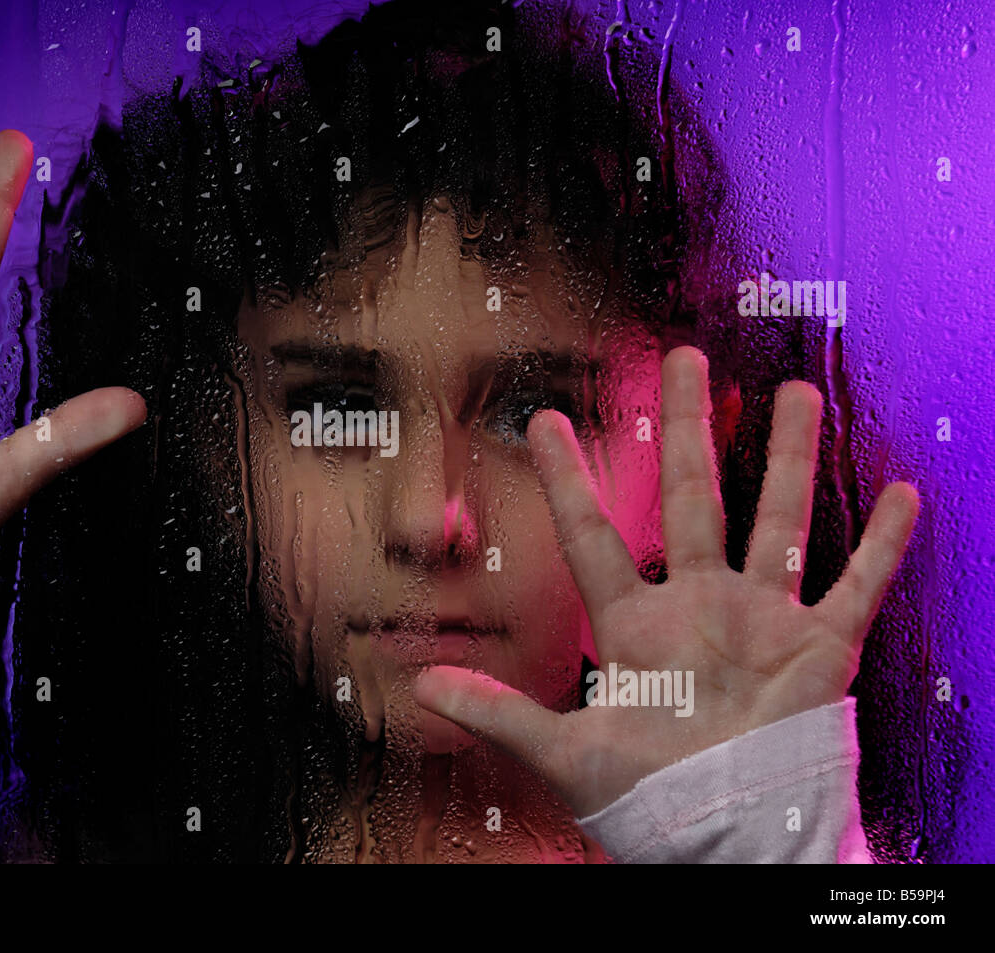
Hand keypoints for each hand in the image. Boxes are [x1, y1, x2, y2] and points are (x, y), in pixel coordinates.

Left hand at [414, 346, 917, 818]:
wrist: (724, 840)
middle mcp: (697, 608)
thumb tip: (423, 687)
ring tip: (797, 394)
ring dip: (789, 458)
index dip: (566, 479)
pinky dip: (880, 544)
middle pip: (691, 497)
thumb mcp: (563, 752)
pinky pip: (856, 585)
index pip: (592, 535)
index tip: (541, 421)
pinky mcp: (819, 651)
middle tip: (684, 361)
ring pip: (777, 520)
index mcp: (634, 627)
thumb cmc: (647, 801)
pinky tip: (899, 494)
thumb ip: (498, 713)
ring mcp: (760, 623)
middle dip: (687, 428)